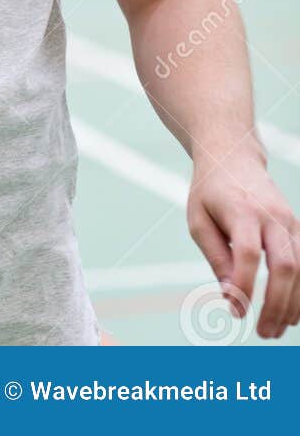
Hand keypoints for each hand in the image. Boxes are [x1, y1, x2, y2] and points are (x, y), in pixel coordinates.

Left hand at [187, 150, 299, 338]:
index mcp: (241, 209)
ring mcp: (289, 221)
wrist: (233, 155)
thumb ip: (216, 256)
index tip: (236, 312)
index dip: (245, 286)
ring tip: (276, 330)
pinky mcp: (297, 228)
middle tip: (263, 333)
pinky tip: (292, 314)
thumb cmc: (210, 191)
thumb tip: (231, 295)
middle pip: (285, 265)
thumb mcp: (198, 219)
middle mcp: (271, 215)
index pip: (247, 253)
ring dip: (293, 304)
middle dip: (277, 304)